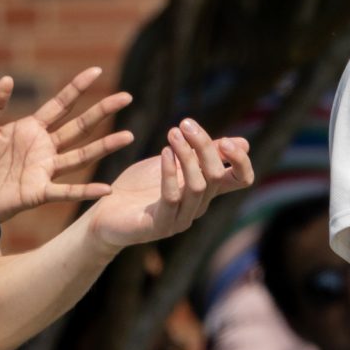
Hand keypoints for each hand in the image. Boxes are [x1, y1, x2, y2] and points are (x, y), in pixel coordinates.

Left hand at [0, 75, 113, 238]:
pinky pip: (65, 191)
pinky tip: (107, 189)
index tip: (96, 70)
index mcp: (28, 129)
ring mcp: (42, 171)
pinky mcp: (36, 193)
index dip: (77, 88)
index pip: (59, 105)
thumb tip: (8, 78)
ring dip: (104, 147)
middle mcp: (42, 149)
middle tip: (127, 96)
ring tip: (129, 136)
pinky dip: (86, 191)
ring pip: (80, 155)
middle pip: (79, 126)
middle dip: (102, 111)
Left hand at [81, 119, 256, 250]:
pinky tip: (164, 152)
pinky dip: (170, 172)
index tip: (227, 139)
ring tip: (172, 133)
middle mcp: (198, 206)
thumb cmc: (140, 187)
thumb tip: (244, 142)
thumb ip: (203, 153)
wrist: (105, 213)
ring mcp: (180, 219)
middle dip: (204, 146)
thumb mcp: (174, 162)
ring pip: (198, 186)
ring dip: (187, 155)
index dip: (241, 161)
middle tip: (185, 124)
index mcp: (205, 190)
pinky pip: (172, 197)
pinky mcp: (159, 226)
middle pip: (216, 176)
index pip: (241, 180)